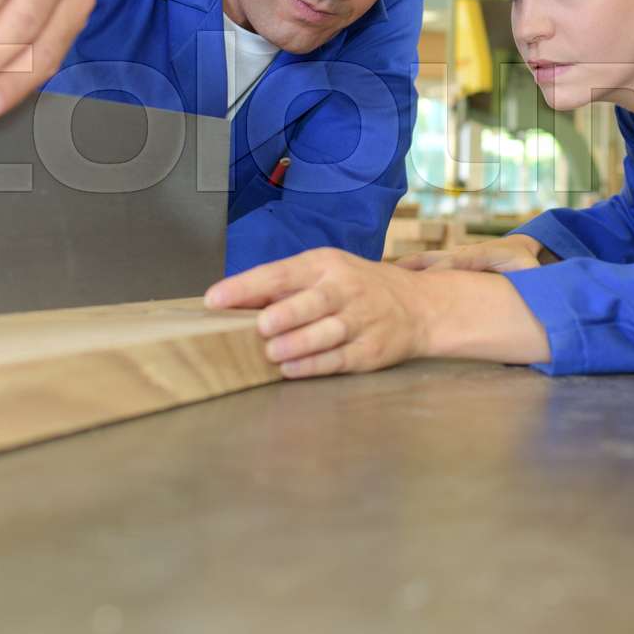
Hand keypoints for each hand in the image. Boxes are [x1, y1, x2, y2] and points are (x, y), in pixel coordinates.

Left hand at [205, 247, 550, 376]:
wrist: (418, 306)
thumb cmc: (356, 287)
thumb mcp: (325, 272)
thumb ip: (283, 286)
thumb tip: (230, 302)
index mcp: (325, 265)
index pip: (281, 272)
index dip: (247, 286)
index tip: (215, 299)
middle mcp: (345, 289)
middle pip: (314, 301)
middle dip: (286, 314)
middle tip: (262, 327)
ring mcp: (361, 320)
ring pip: (327, 333)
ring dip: (298, 344)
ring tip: (273, 353)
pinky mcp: (370, 350)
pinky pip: (338, 359)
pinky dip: (313, 366)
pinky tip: (291, 369)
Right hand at [394, 234, 544, 272]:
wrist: (522, 248)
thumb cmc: (528, 263)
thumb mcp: (534, 271)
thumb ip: (531, 279)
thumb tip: (531, 288)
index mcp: (488, 253)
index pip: (463, 259)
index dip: (445, 268)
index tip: (428, 281)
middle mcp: (466, 253)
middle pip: (437, 258)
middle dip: (416, 269)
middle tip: (392, 280)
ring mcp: (455, 258)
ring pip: (426, 262)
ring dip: (405, 270)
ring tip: (379, 279)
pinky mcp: (449, 264)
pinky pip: (425, 267)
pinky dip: (406, 273)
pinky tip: (386, 281)